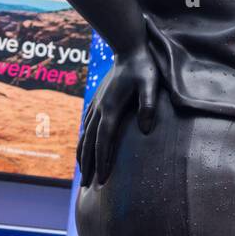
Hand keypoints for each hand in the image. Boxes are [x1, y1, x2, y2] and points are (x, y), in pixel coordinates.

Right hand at [78, 43, 160, 186]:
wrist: (129, 48)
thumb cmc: (143, 67)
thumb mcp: (150, 84)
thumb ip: (148, 106)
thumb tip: (145, 130)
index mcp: (111, 109)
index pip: (104, 142)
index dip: (103, 162)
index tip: (102, 180)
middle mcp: (99, 109)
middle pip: (90, 143)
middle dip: (89, 166)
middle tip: (87, 187)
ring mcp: (96, 104)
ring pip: (85, 135)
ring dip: (83, 155)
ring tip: (83, 172)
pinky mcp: (98, 100)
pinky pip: (87, 124)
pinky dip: (84, 139)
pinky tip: (85, 146)